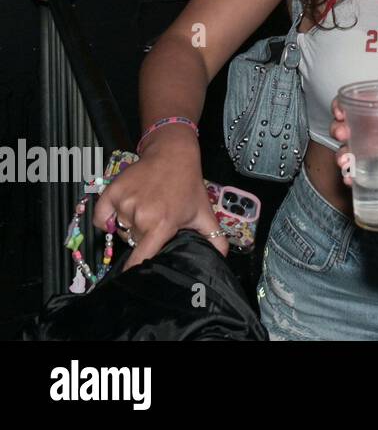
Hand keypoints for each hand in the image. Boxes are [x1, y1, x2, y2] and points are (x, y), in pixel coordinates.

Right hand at [92, 128, 226, 270]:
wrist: (173, 155)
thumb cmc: (189, 186)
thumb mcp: (204, 213)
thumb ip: (214, 239)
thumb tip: (220, 259)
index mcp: (162, 224)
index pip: (141, 258)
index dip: (137, 270)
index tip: (135, 277)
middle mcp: (141, 215)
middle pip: (132, 242)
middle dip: (142, 236)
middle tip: (155, 220)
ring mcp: (125, 203)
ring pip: (120, 228)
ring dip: (129, 223)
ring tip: (146, 207)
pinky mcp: (112, 192)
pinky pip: (100, 218)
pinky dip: (106, 218)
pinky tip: (123, 209)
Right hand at [330, 100, 377, 184]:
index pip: (357, 103)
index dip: (342, 105)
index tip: (340, 111)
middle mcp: (377, 130)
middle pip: (346, 126)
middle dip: (338, 129)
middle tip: (342, 134)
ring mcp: (377, 151)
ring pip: (349, 150)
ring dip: (341, 154)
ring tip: (345, 161)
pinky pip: (360, 173)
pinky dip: (351, 176)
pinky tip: (351, 180)